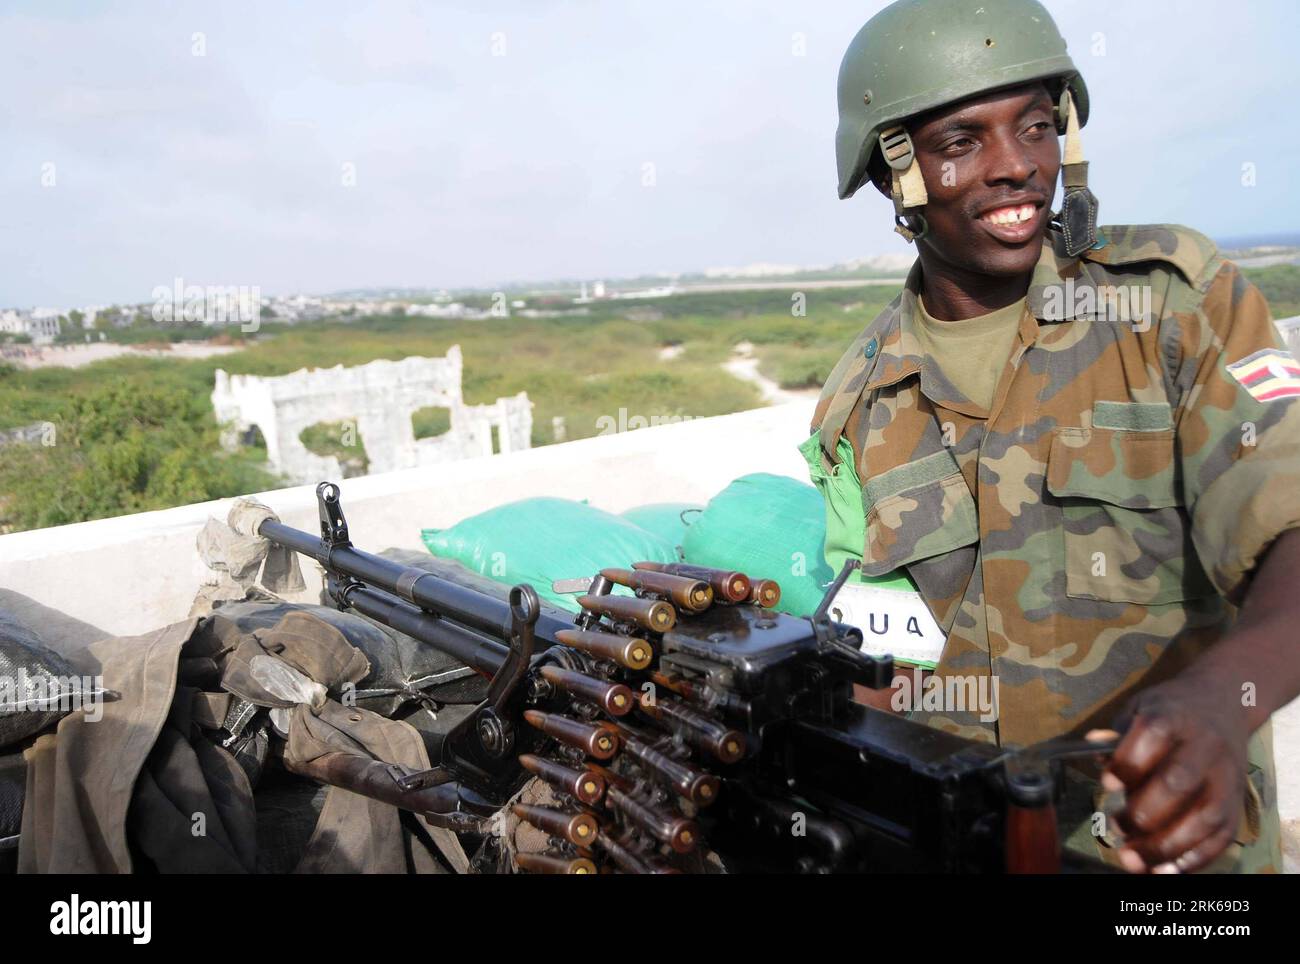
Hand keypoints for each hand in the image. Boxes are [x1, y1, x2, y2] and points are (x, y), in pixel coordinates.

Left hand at [1096, 672, 1250, 873]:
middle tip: (1117, 826)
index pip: (1153, 737)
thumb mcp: (1140, 707)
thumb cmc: (1171, 711)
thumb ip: (1117, 733)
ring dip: (1166, 844)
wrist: (1224, 704)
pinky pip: (1220, 838)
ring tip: (1133, 858)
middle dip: (1143, 812)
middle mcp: (1204, 747)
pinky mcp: (1236, 803)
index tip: (1108, 782)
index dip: (1129, 763)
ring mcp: (1225, 778)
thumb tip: (1094, 750)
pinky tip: (1164, 869)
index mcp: (1174, 718)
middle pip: (1178, 782)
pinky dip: (1193, 859)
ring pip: (1203, 816)